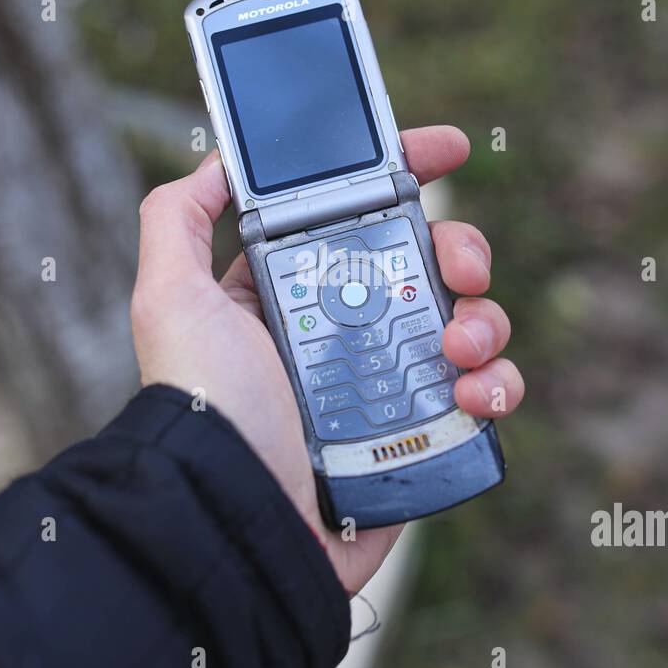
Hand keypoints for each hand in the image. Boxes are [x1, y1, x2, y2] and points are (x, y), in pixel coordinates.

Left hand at [130, 126, 523, 593]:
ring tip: (459, 347)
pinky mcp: (423, 437)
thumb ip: (178, 219)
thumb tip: (219, 161)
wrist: (237, 519)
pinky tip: (472, 394)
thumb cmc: (204, 406)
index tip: (449, 148)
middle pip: (431, 265)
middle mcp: (349, 332)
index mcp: (299, 292)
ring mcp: (391, 384)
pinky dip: (497, 386)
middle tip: (459, 269)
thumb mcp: (169, 298)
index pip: (362, 216)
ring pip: (471, 325)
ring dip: (485, 321)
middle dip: (462, 251)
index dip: (408, 175)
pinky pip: (486, 396)